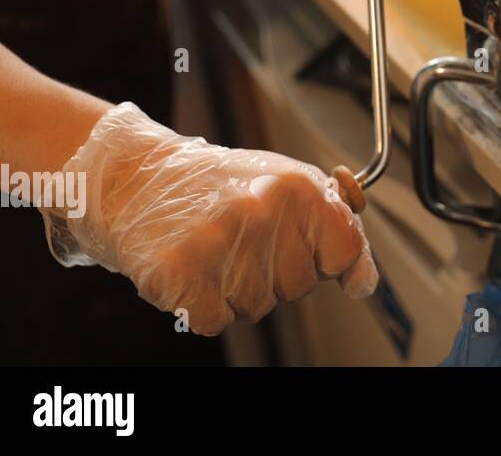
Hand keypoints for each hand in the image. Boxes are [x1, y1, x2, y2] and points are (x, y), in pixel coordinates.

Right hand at [46, 104, 377, 335]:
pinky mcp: (184, 276)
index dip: (333, 262)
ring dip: (236, 289)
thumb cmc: (217, 184)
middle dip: (275, 273)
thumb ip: (335, 225)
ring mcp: (224, 244)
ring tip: (213, 248)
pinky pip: (216, 322)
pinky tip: (191, 269)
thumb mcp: (286, 183)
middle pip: (301, 286)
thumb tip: (364, 280)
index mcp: (298, 187)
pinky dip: (202, 306)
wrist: (136, 178)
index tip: (321, 260)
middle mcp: (266, 213)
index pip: (347, 250)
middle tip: (241, 238)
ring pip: (259, 307)